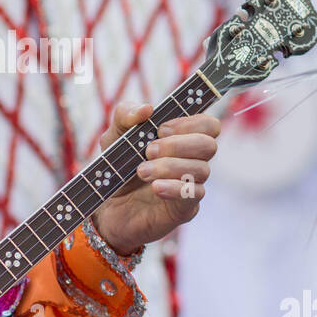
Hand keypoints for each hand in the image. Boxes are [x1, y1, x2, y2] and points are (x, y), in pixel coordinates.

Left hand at [90, 101, 219, 254]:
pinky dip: (174, 188)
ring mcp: (191, 185)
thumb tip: (146, 109)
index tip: (160, 129)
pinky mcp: (185, 208)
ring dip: (169, 167)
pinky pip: (194, 194)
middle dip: (178, 145)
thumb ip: (126, 115)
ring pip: (202, 170)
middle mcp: (192, 160)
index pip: (208, 125)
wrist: (107, 205)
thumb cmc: (118, 167)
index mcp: (183, 139)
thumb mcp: (115, 135)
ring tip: (141, 171)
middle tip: (149, 151)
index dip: (190, 123)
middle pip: (209, 145)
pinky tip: (155, 187)